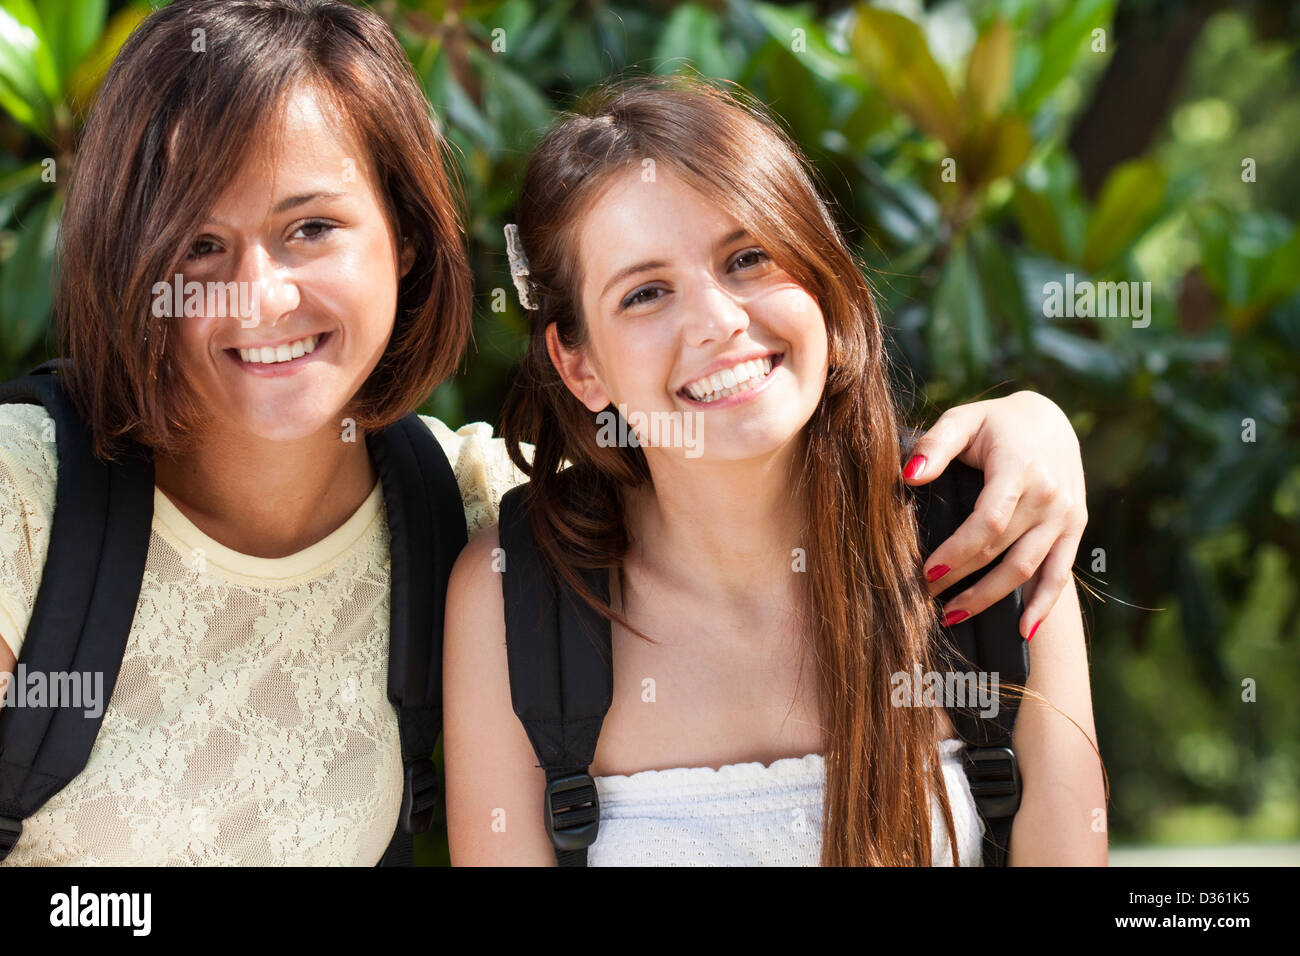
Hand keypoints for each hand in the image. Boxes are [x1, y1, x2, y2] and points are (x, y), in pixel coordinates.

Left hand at [901, 391, 1086, 639]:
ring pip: (1028, 570)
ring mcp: (1066, 516)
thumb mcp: (963, 420)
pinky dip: (1043, 606)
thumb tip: (908, 476)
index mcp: (1020, 467)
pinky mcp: (1075, 529)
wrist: (1050, 421)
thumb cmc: (995, 424)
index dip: (957, 551)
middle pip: (1002, 551)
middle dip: (961, 579)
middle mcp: (1049, 495)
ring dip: (990, 598)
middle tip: (923, 597)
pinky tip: (1021, 632)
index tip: (926, 571)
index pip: (988, 521)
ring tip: (951, 615)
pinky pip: (1060, 575)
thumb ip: (934, 445)